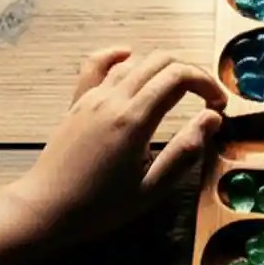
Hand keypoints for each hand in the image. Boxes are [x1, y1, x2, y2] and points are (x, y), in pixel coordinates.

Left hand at [6, 47, 226, 243]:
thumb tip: (211, 119)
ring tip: (177, 89)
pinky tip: (129, 56)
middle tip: (204, 97)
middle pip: (160, 61)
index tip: (217, 104)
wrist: (47, 209)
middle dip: (190, 72)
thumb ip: (185, 151)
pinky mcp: (78, 101)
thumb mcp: (151, 189)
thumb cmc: (99, 206)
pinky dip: (117, 55)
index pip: (179, 77)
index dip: (206, 83)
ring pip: (135, 61)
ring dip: (162, 68)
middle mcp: (113, 99)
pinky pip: (96, 64)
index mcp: (134, 120)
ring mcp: (92, 97)